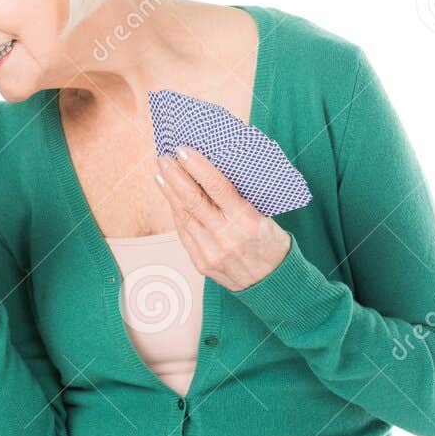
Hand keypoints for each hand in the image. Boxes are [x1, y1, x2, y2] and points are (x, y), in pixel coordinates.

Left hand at [154, 146, 290, 289]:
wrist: (273, 284)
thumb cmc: (271, 245)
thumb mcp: (266, 218)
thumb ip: (240, 200)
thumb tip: (212, 173)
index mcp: (247, 222)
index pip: (217, 188)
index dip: (197, 167)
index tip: (183, 151)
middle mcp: (226, 237)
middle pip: (193, 201)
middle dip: (175, 176)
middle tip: (163, 158)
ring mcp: (211, 252)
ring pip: (184, 216)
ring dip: (169, 193)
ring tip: (161, 174)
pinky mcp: (201, 262)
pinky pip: (184, 233)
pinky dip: (177, 213)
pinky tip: (171, 199)